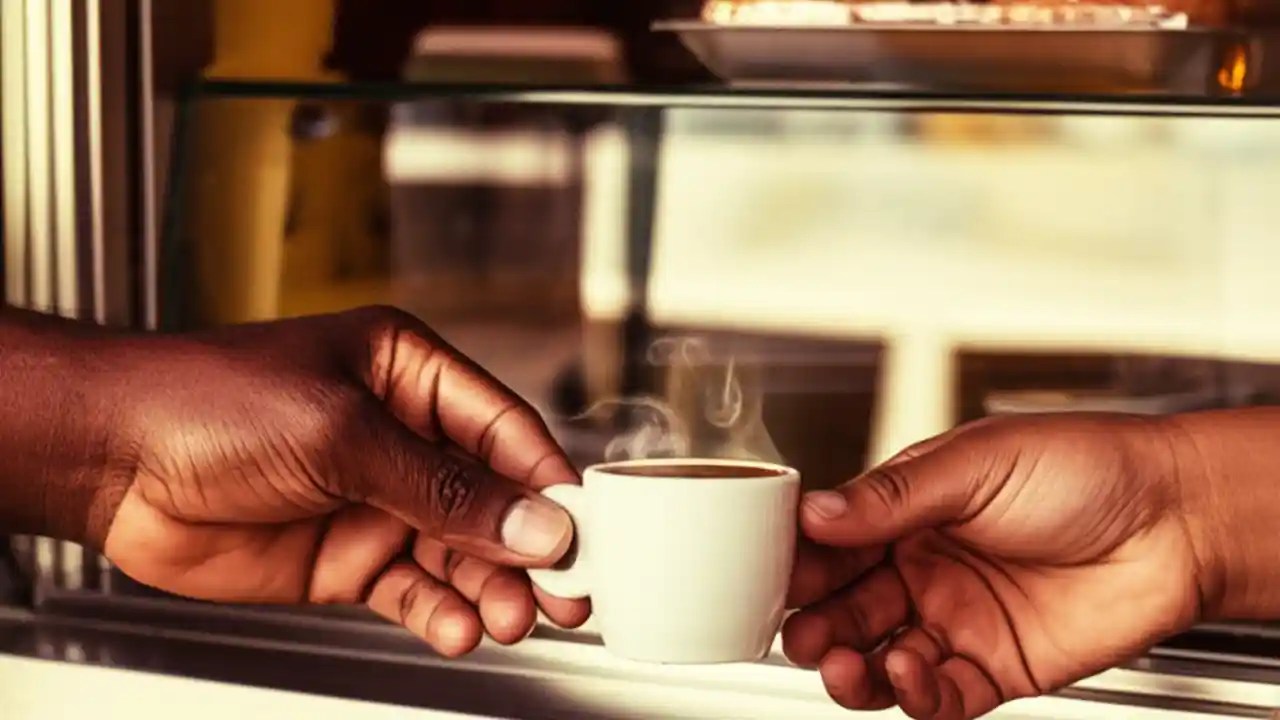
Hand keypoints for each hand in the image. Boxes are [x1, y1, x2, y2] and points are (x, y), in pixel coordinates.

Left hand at [96, 306, 588, 655]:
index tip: (583, 529)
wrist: (110, 459)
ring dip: (489, 588)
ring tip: (508, 617)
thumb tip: (533, 522)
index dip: (546, 482)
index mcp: (411, 373)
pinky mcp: (346, 557)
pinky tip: (455, 627)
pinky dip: (438, 613)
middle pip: (492, 499)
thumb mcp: (342, 433)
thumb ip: (443, 487)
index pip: (505, 429)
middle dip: (528, 548)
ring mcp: (376, 500)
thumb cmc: (208, 400)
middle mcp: (402, 436)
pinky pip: (412, 590)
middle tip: (564, 592)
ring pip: (460, 553)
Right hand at [784, 414, 1212, 718]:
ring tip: (840, 664)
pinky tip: (906, 673)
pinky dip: (912, 693)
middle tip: (798, 629)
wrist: (1176, 519)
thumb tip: (817, 511)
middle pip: (846, 605)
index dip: (800, 560)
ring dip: (851, 667)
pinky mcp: (993, 668)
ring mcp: (957, 620)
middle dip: (813, 622)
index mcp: (911, 511)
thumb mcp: (976, 463)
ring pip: (879, 657)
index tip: (768, 571)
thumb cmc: (1086, 468)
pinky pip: (936, 694)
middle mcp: (925, 568)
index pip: (834, 541)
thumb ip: (893, 495)